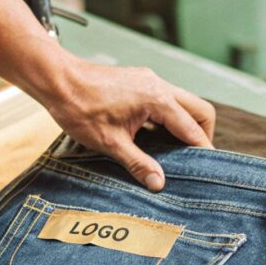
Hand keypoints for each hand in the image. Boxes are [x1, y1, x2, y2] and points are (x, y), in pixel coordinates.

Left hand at [0, 0, 214, 190]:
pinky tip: (156, 135)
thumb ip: (139, 163)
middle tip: (195, 160)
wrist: (57, 80)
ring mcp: (150, 81)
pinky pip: (168, 99)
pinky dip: (171, 117)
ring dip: (186, 125)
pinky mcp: (140, 81)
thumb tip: (159, 183)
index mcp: (157, 100)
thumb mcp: (110, 143)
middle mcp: (159, 86)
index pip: (193, 129)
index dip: (202, 151)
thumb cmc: (80, 108)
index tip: (208, 170)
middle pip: (200, 110)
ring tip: (176, 152)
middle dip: (203, 135)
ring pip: (185, 103)